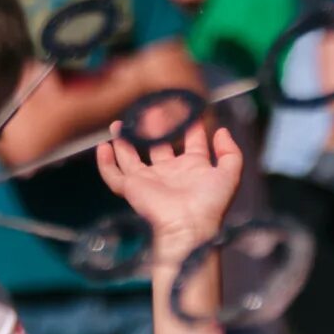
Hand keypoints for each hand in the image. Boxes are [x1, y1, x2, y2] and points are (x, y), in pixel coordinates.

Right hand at [94, 121, 242, 260]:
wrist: (188, 227)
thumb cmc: (209, 204)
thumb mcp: (229, 175)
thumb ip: (231, 153)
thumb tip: (222, 131)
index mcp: (193, 169)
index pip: (191, 142)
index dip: (189, 125)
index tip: (185, 107)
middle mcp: (169, 173)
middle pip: (157, 146)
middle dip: (153, 128)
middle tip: (149, 110)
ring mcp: (149, 181)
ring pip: (130, 157)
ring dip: (124, 140)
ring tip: (118, 123)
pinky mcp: (131, 189)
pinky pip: (113, 175)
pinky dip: (105, 163)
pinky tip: (103, 146)